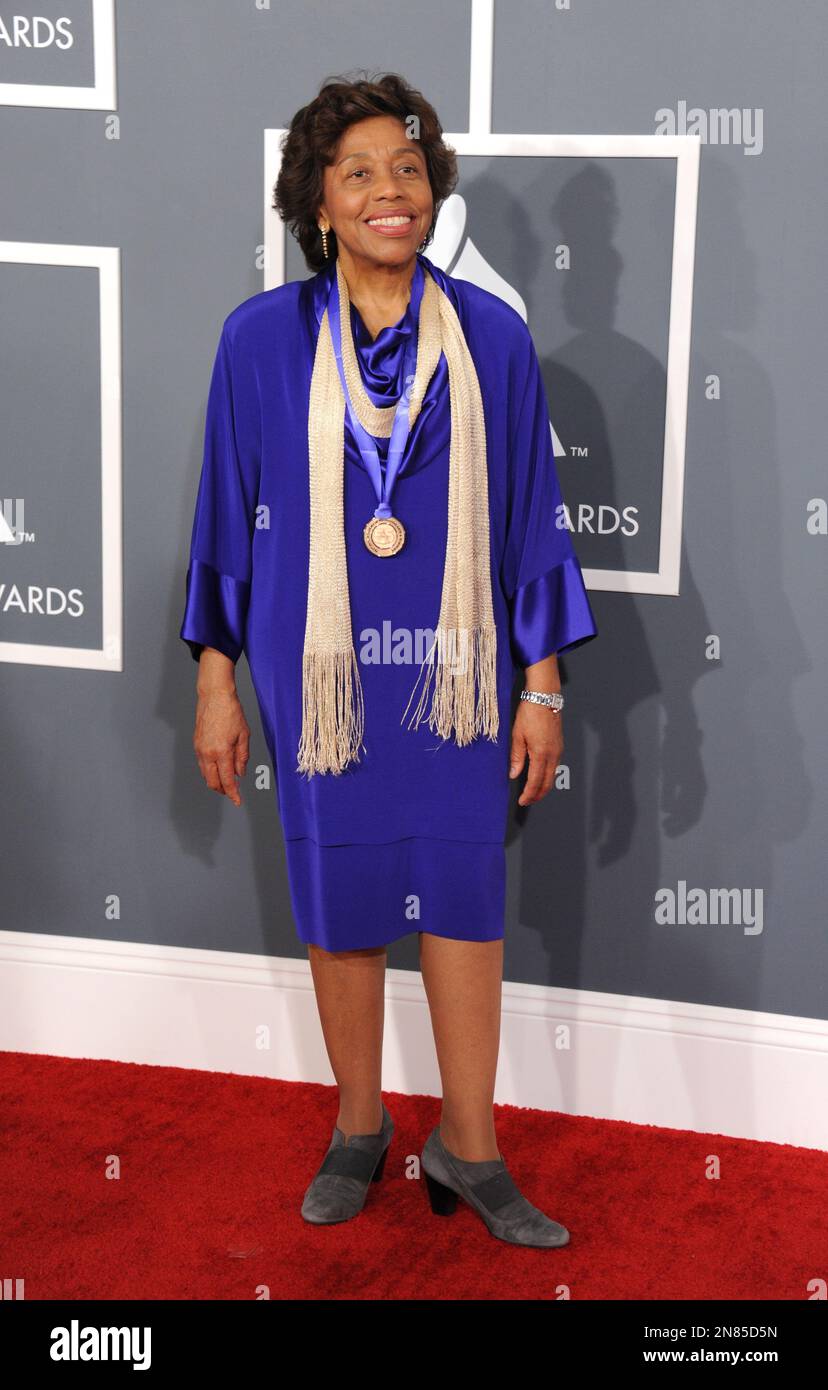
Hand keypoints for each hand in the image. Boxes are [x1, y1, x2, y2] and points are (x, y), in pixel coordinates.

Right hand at [193, 682, 249, 807]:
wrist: (214, 697)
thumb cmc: (231, 713)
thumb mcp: (244, 735)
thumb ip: (242, 757)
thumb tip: (240, 773)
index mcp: (222, 752)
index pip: (227, 781)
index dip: (233, 794)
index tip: (237, 801)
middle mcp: (208, 753)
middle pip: (212, 782)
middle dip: (223, 790)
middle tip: (233, 792)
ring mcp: (200, 749)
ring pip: (205, 775)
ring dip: (215, 782)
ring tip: (226, 783)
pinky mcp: (196, 744)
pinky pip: (202, 764)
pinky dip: (209, 771)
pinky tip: (218, 769)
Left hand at [509, 699, 562, 806]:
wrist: (544, 696)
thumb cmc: (530, 713)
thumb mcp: (517, 735)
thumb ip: (516, 757)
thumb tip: (513, 774)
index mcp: (541, 753)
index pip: (535, 781)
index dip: (529, 794)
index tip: (522, 801)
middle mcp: (553, 754)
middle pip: (547, 783)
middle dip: (537, 795)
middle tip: (527, 801)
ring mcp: (558, 750)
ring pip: (552, 776)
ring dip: (543, 786)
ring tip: (532, 792)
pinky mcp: (559, 746)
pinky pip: (554, 767)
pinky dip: (547, 776)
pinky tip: (540, 776)